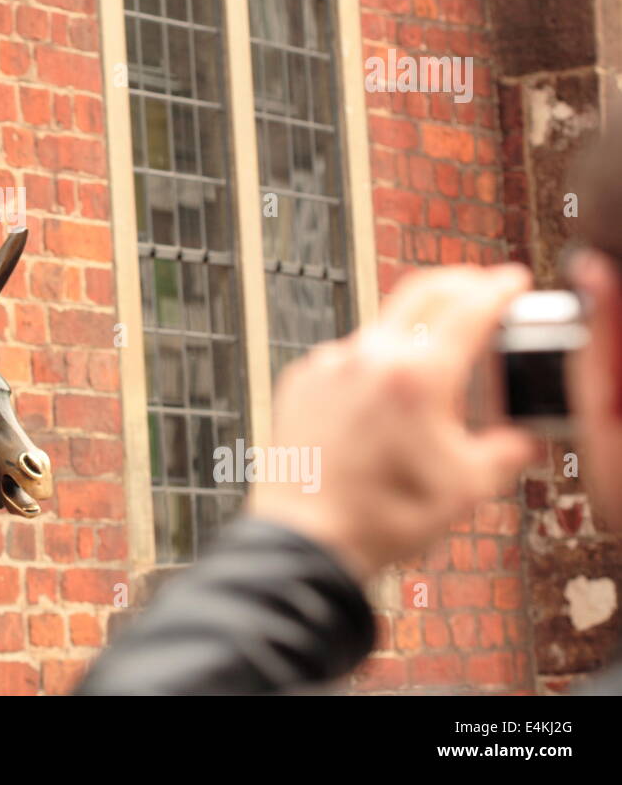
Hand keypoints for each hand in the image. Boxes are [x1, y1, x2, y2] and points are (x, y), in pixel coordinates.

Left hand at [248, 265, 536, 581]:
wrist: (304, 537)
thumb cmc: (380, 517)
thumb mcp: (466, 489)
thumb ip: (503, 452)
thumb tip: (516, 438)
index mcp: (417, 376)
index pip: (469, 309)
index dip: (497, 289)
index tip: (510, 281)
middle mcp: (369, 357)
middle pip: (422, 293)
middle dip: (458, 283)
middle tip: (478, 288)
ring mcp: (329, 364)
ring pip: (382, 329)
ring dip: (411, 333)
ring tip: (428, 366)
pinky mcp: (301, 379)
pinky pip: (346, 358)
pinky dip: (370, 365)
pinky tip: (378, 398)